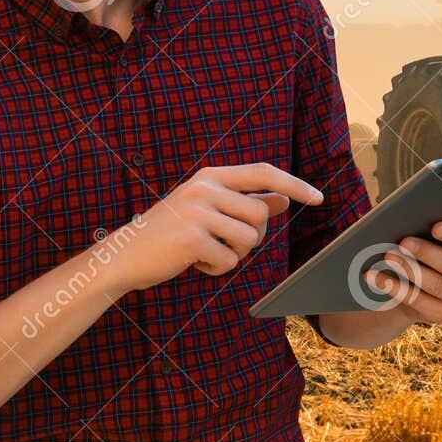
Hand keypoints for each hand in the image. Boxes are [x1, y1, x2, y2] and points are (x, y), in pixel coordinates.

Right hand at [105, 162, 323, 293]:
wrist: (123, 257)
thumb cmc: (169, 234)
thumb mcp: (206, 211)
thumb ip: (244, 203)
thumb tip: (283, 200)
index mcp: (210, 176)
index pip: (263, 172)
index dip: (294, 184)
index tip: (318, 197)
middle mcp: (204, 188)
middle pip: (260, 214)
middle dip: (251, 237)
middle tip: (224, 243)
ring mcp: (197, 211)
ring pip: (249, 239)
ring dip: (233, 255)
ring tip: (204, 252)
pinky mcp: (193, 238)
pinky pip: (230, 261)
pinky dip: (216, 269)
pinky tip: (193, 263)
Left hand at [364, 221, 441, 324]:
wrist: (425, 284)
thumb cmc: (432, 248)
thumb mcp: (438, 239)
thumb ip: (433, 230)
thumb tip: (409, 218)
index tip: (435, 227)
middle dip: (427, 253)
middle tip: (404, 241)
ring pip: (436, 285)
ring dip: (409, 270)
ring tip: (388, 256)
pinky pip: (418, 302)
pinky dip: (393, 287)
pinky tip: (374, 276)